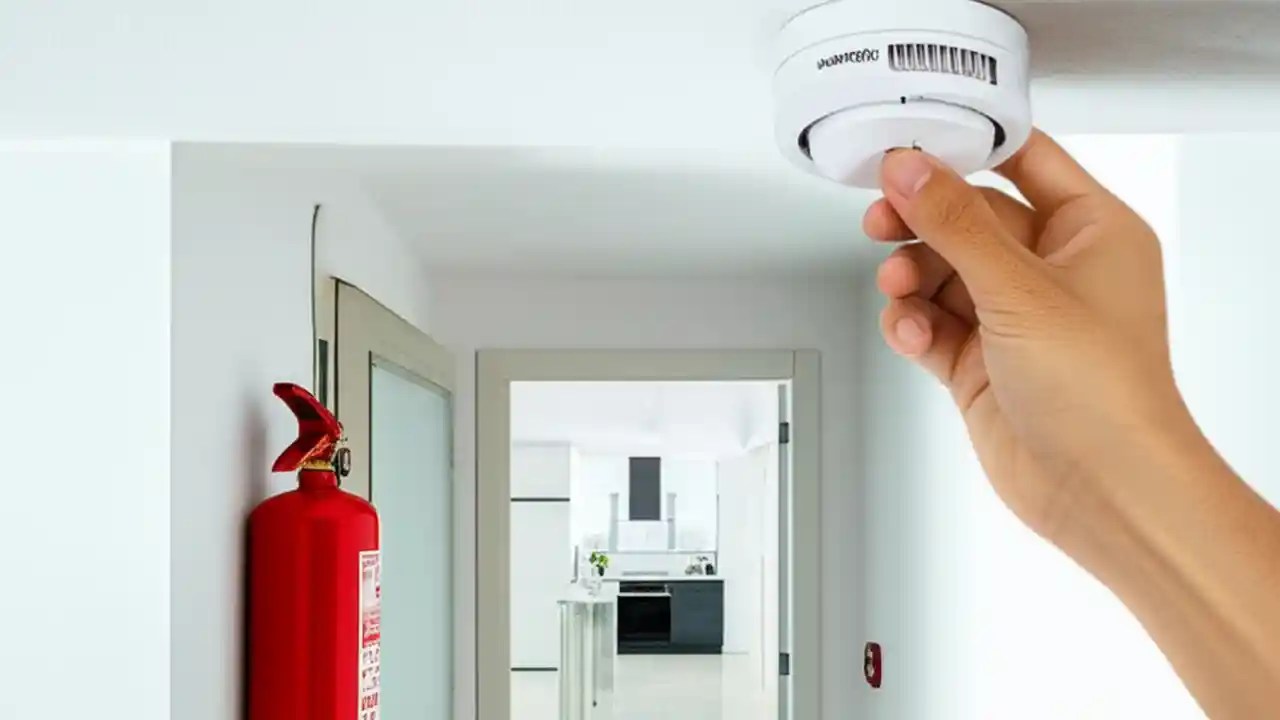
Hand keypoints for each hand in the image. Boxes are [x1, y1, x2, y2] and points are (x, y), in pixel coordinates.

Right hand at [865, 130, 1188, 540]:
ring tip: (898, 290)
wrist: (1102, 490)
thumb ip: (955, 222)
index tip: (910, 148)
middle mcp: (1055, 270)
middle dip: (922, 221)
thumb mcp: (1019, 287)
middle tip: (881, 220)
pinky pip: (933, 322)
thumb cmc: (1102, 391)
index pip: (1025, 160)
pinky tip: (914, 336)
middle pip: (970, 218)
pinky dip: (914, 325)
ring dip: (911, 277)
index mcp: (1091, 231)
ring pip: (943, 272)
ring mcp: (1017, 318)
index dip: (966, 149)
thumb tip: (911, 168)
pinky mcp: (984, 362)